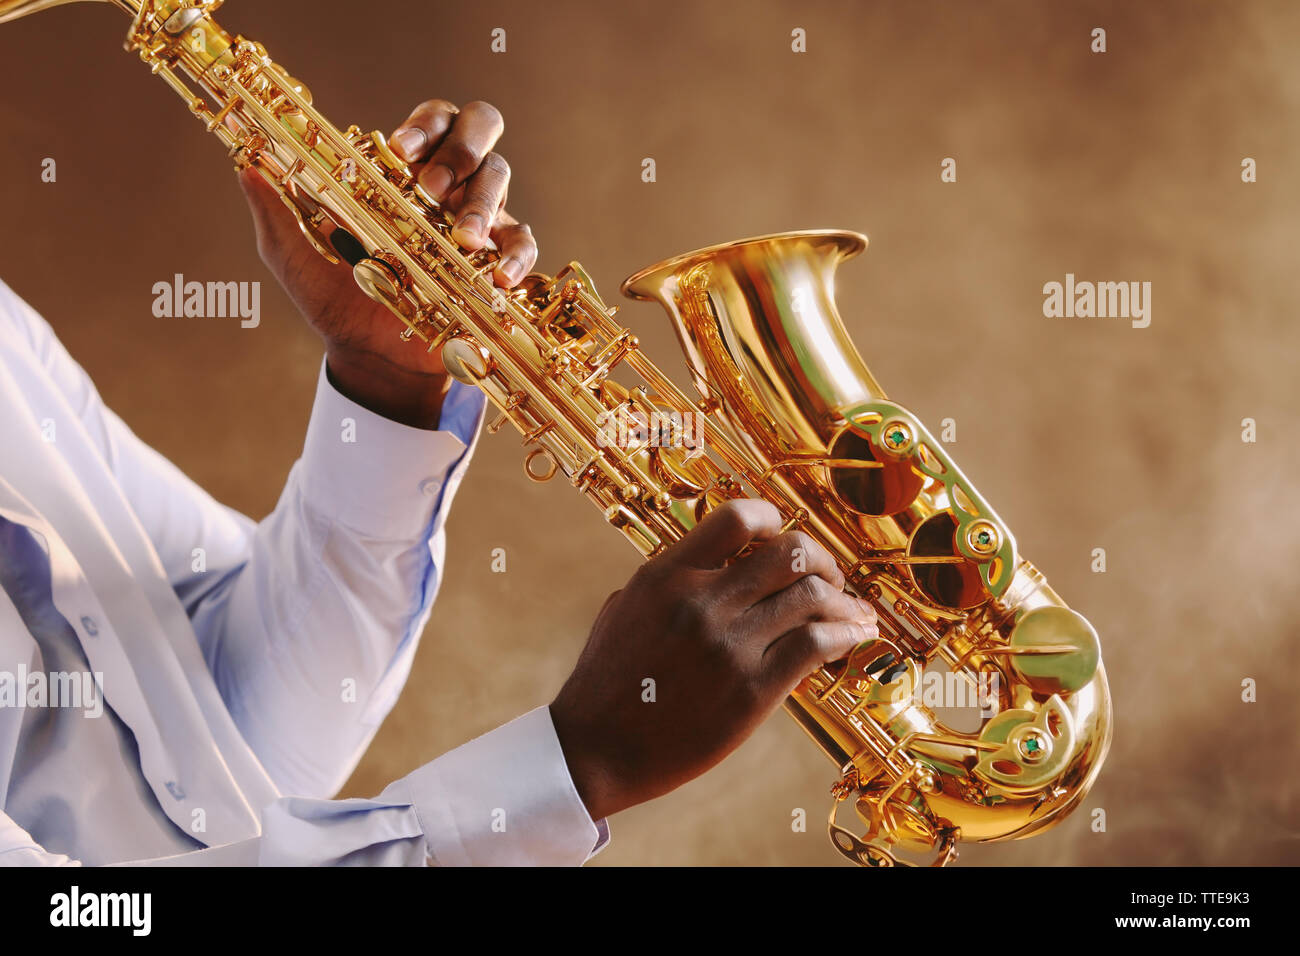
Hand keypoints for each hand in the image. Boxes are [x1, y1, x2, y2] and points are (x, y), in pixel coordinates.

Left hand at [237, 99, 537, 428]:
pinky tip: (495, 276)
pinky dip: (515, 255)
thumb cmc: (333, 299)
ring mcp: (477, 220)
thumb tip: (245, 163)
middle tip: (432, 186)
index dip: (423, 125)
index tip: (398, 151)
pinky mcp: (497, 264)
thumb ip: (274, 208)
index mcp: (403, 169)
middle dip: (463, 145)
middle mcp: (446, 185)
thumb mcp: (293, 253)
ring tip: (463, 239)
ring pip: (500, 178)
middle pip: (480, 126)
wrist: (368, 358)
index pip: (430, 119)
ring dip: (482, 202)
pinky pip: (522, 243)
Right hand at [549, 499, 878, 820]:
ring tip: (853, 613)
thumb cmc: (608, 682)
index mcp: (666, 575)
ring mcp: (728, 646)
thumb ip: (671, 578)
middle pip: (791, 552)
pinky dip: (845, 635)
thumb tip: (719, 560)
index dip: (772, 518)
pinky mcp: (751, 691)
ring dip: (843, 601)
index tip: (782, 536)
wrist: (595, 750)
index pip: (736, 518)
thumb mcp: (627, 608)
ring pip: (813, 597)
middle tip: (829, 579)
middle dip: (821, 561)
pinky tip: (853, 638)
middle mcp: (701, 601)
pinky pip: (816, 645)